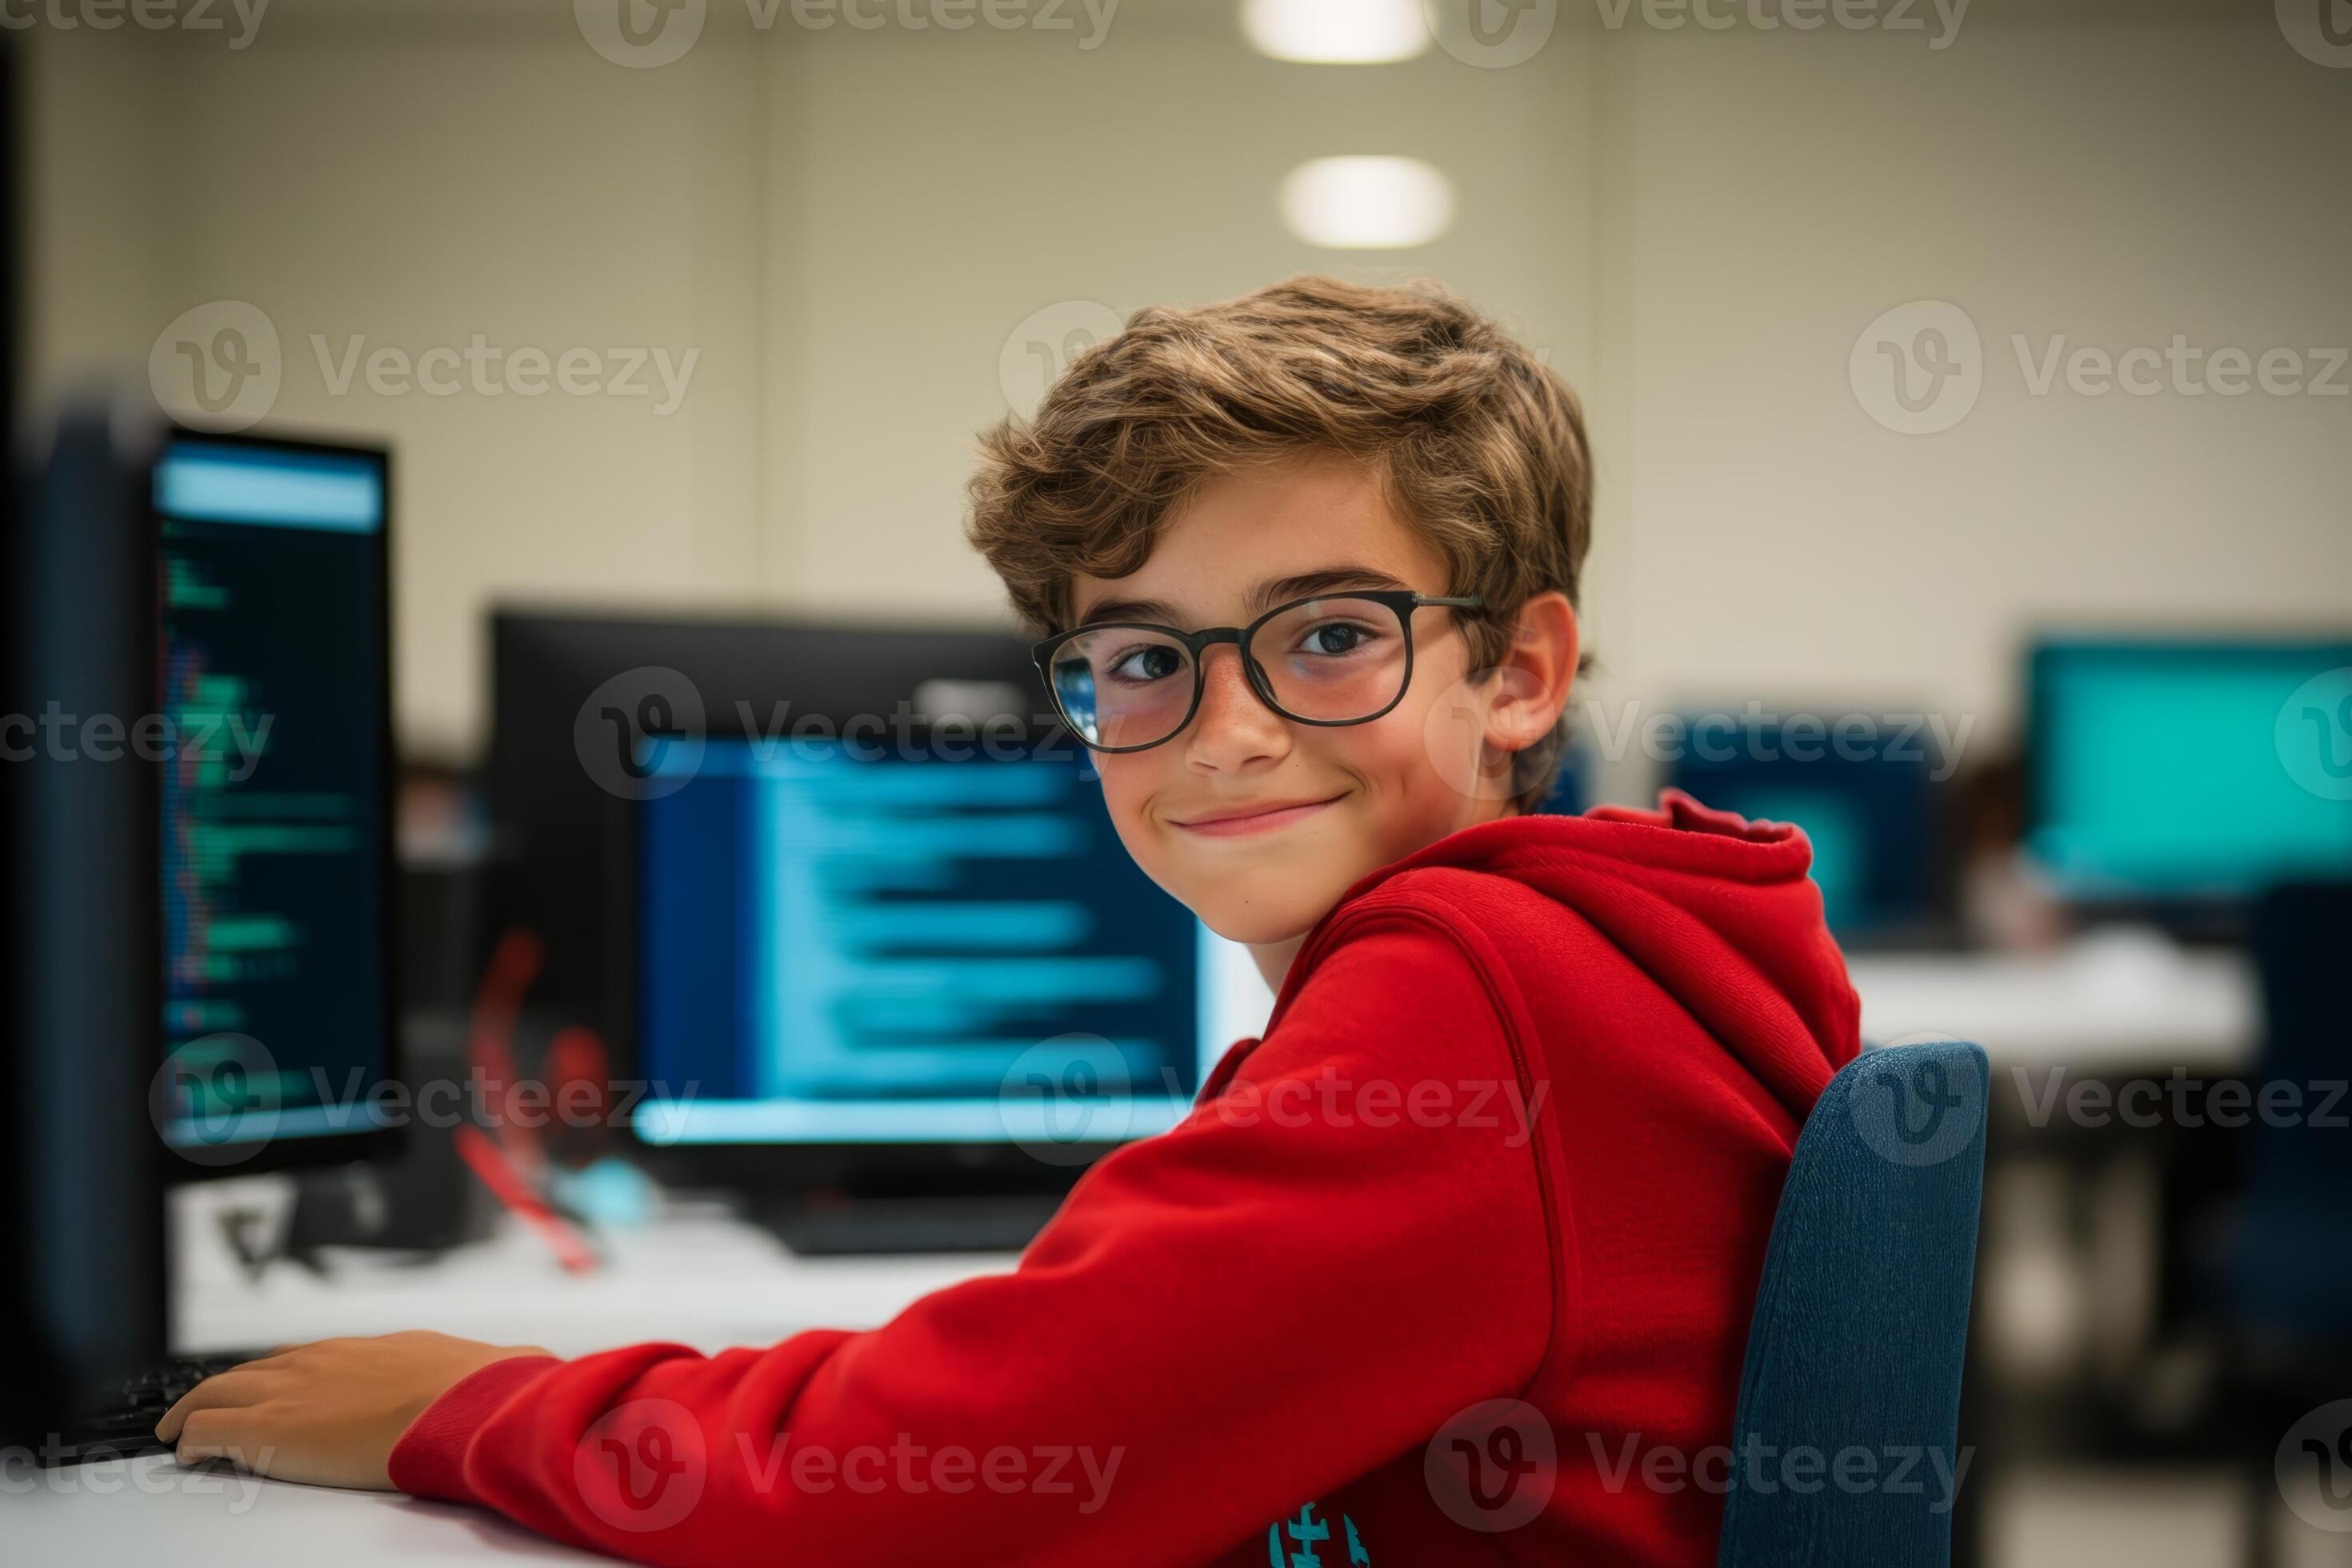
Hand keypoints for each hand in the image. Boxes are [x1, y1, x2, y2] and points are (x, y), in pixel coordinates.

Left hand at [156, 1331, 552, 1489]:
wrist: (464, 1404)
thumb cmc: (485, 1391)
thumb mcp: (500, 1367)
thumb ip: (505, 1366)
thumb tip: (539, 1364)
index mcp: (380, 1349)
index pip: (320, 1355)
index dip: (295, 1371)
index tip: (286, 1382)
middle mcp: (329, 1360)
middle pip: (261, 1365)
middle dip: (235, 1382)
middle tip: (215, 1398)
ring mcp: (295, 1390)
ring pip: (221, 1388)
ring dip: (197, 1406)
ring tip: (182, 1424)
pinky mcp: (270, 1429)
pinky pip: (209, 1427)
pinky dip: (191, 1436)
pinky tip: (185, 1450)